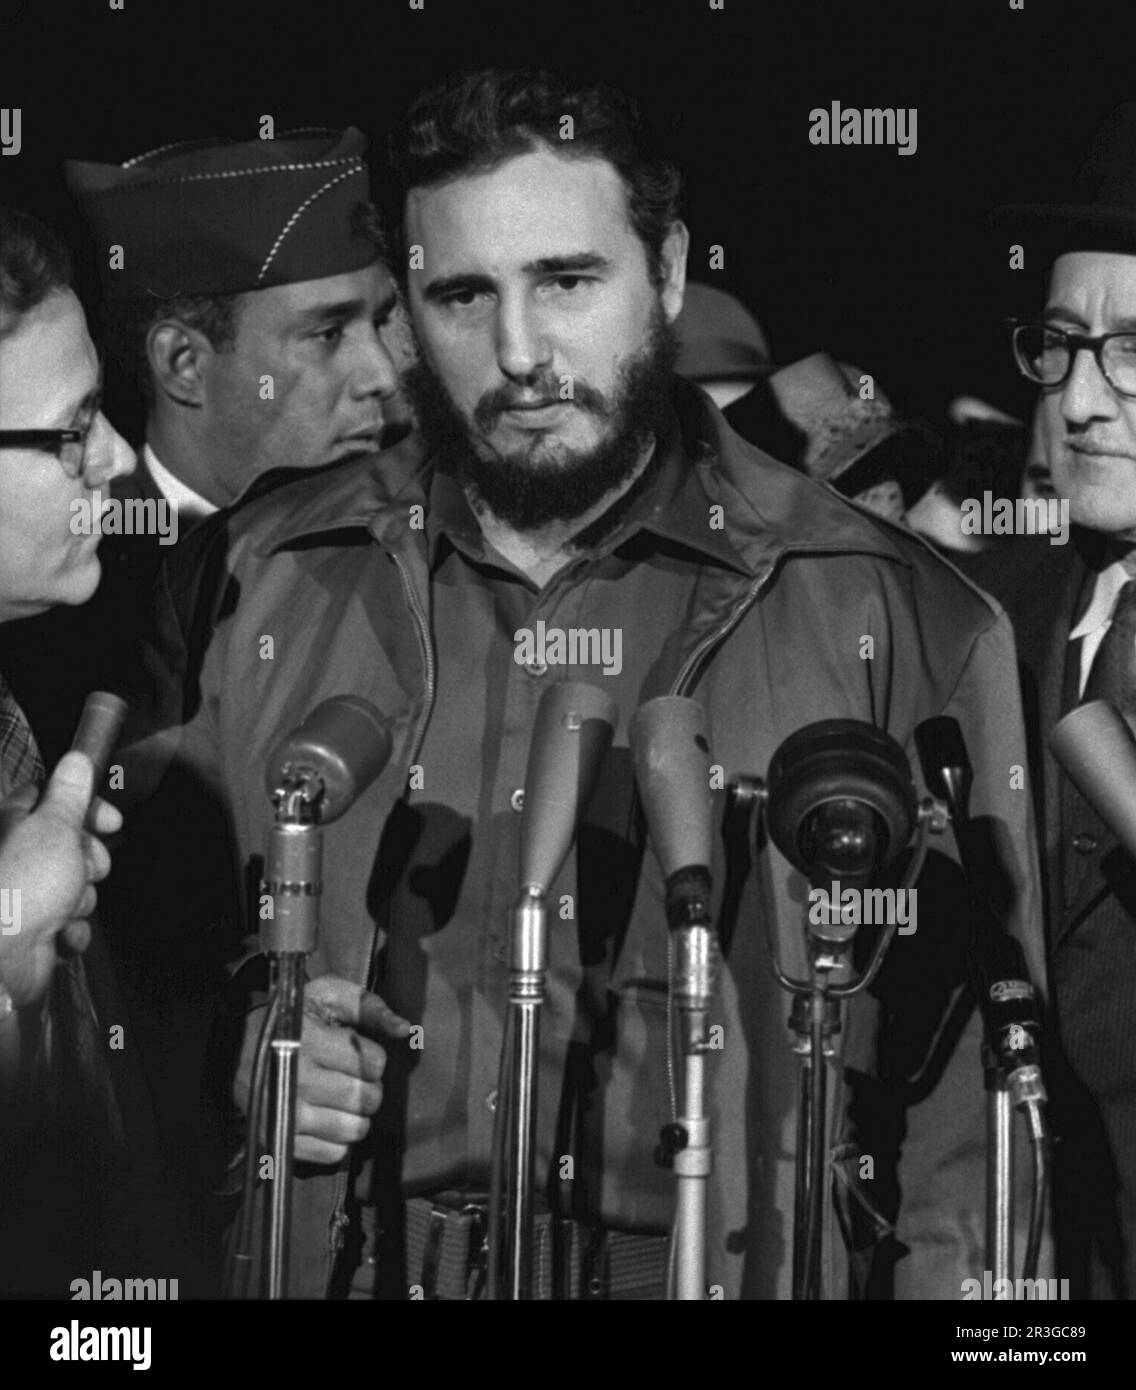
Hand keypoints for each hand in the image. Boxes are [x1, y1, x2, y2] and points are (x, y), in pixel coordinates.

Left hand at [0, 751, 121, 1008]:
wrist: (2, 956)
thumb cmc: (22, 887)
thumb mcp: (55, 826)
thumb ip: (69, 793)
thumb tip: (77, 758)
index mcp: (14, 824)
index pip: (55, 800)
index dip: (87, 808)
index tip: (111, 820)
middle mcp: (18, 857)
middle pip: (73, 846)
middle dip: (89, 861)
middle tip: (84, 868)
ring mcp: (26, 895)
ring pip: (76, 887)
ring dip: (81, 899)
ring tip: (64, 908)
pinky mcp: (36, 929)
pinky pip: (70, 923)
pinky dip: (71, 930)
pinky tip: (59, 932)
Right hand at [234, 973, 413, 1164]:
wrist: (235, 1047)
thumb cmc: (292, 1018)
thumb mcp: (326, 996)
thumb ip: (368, 1006)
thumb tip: (406, 1030)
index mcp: (310, 1040)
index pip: (374, 1064)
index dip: (374, 1058)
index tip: (355, 1053)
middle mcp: (297, 1080)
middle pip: (366, 1099)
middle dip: (370, 1088)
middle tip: (353, 1078)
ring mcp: (286, 1114)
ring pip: (353, 1130)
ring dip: (357, 1117)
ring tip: (342, 1100)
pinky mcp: (279, 1139)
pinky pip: (332, 1154)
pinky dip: (337, 1140)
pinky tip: (327, 1119)